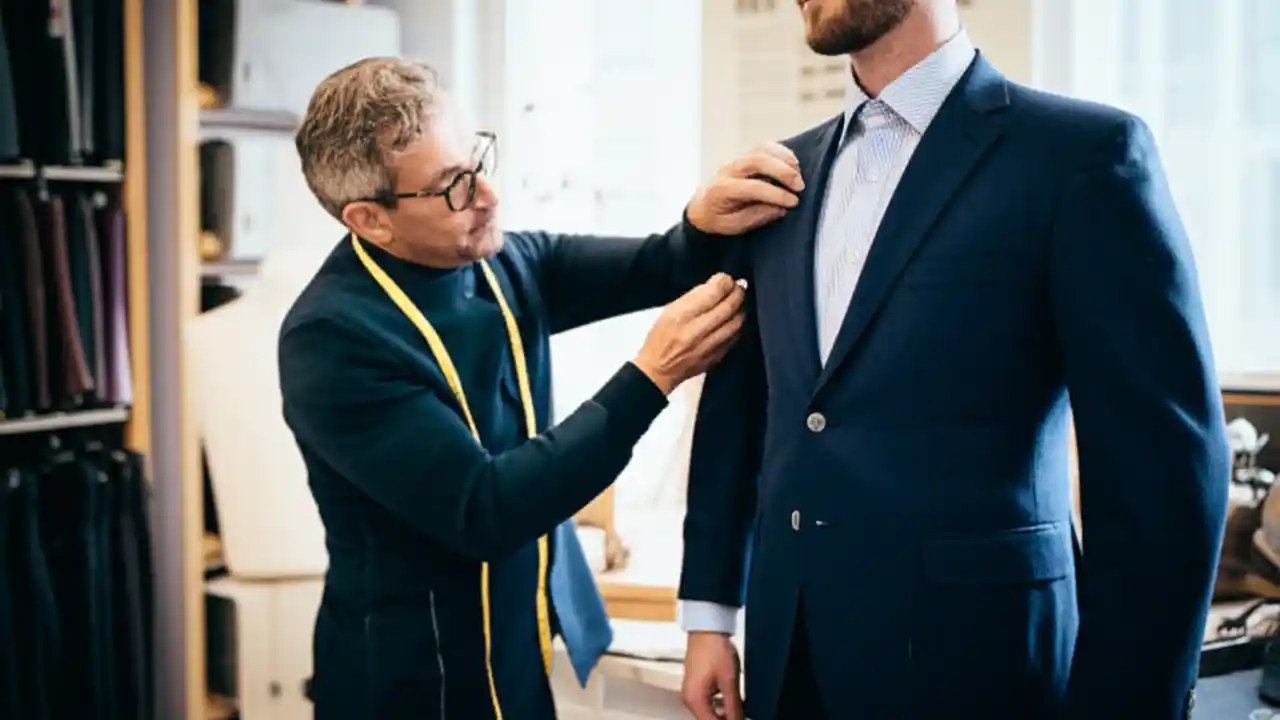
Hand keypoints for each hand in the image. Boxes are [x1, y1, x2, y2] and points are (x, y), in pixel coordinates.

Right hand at [633, 273, 745, 394]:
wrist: (658, 370)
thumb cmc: (660, 338)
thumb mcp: (669, 311)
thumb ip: (693, 297)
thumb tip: (716, 285)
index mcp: (681, 316)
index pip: (713, 293)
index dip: (725, 282)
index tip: (726, 279)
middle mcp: (696, 331)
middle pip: (728, 307)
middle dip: (737, 293)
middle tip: (738, 287)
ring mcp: (708, 347)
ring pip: (736, 323)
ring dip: (740, 309)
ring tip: (738, 303)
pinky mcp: (715, 358)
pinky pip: (734, 338)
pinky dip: (737, 326)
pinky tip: (733, 321)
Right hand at [683, 632, 742, 719]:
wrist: (706, 627)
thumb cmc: (714, 647)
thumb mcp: (729, 681)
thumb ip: (734, 706)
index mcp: (694, 700)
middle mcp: (689, 698)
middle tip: (741, 715)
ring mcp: (691, 691)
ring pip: (708, 713)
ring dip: (723, 715)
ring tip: (740, 710)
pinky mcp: (696, 684)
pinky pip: (707, 702)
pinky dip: (719, 706)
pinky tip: (732, 701)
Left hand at [687, 142, 803, 234]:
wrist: (700, 206)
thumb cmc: (717, 219)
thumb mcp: (731, 226)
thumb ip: (755, 217)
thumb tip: (780, 208)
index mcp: (722, 190)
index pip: (752, 187)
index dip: (775, 194)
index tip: (793, 202)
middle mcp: (728, 170)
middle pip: (757, 161)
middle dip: (782, 172)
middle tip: (800, 186)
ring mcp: (735, 159)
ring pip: (760, 149)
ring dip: (784, 158)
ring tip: (798, 173)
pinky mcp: (743, 155)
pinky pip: (762, 145)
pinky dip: (780, 150)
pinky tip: (792, 162)